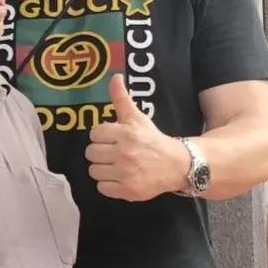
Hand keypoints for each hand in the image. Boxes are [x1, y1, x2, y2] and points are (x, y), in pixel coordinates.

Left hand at [85, 74, 185, 200]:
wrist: (176, 165)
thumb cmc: (152, 139)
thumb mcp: (137, 117)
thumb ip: (121, 98)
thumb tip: (114, 76)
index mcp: (126, 133)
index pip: (95, 134)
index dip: (102, 136)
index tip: (113, 139)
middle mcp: (125, 153)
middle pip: (91, 152)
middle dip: (100, 152)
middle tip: (113, 153)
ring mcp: (126, 173)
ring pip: (94, 170)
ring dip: (102, 168)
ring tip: (115, 165)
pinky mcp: (127, 191)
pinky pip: (102, 187)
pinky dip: (108, 184)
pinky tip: (119, 177)